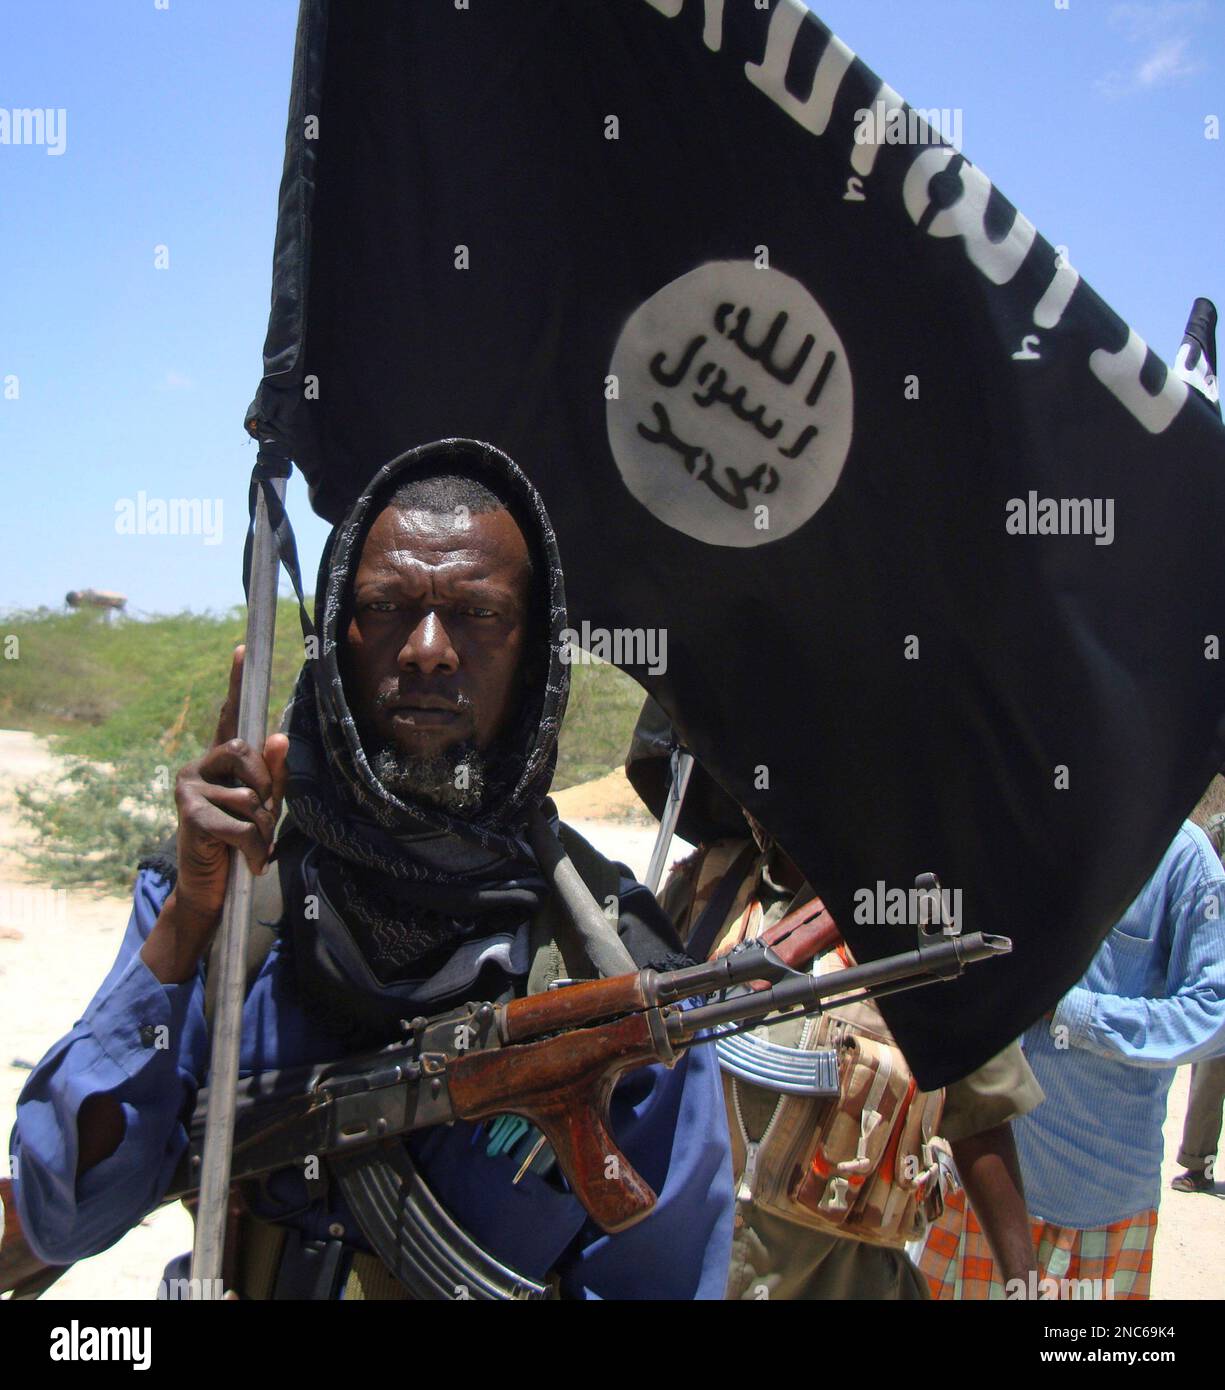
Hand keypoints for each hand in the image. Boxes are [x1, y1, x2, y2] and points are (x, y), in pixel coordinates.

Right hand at [172, 645, 289, 924]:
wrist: (212, 889)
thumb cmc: (241, 842)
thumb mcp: (264, 806)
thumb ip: (274, 774)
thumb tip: (279, 736)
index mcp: (220, 761)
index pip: (230, 715)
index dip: (237, 682)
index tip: (243, 649)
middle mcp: (198, 766)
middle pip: (247, 753)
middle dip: (267, 789)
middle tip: (262, 819)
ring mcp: (189, 789)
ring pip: (249, 795)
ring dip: (262, 826)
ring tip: (251, 843)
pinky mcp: (190, 815)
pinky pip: (240, 824)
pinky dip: (254, 848)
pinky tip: (249, 861)